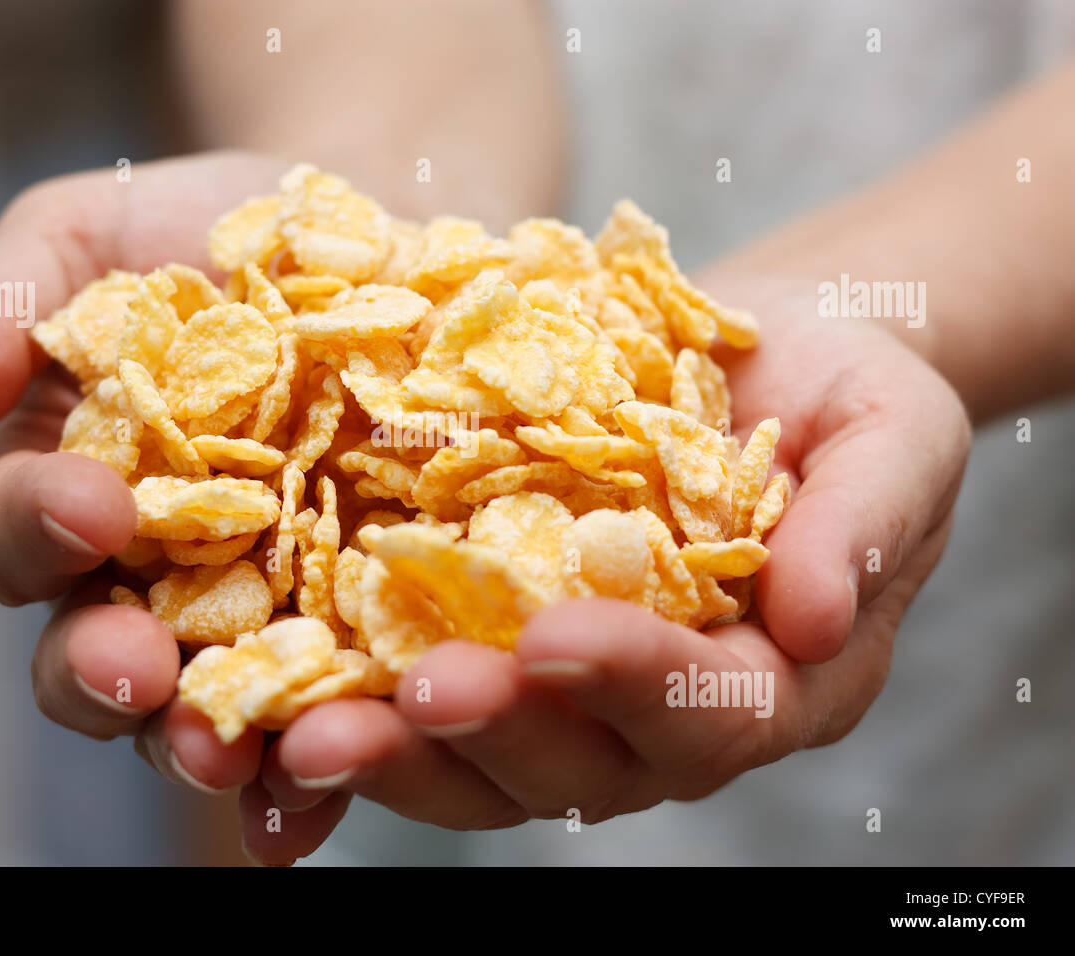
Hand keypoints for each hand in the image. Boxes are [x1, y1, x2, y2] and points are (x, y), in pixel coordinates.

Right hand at [0, 153, 302, 816]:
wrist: (385, 239)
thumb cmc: (222, 233)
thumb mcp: (98, 238)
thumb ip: (4, 310)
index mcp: (77, 493)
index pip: (24, 541)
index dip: (38, 532)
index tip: (87, 509)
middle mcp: (157, 576)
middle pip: (103, 659)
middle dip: (108, 674)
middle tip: (136, 675)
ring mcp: (264, 612)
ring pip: (209, 709)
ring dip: (209, 744)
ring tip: (236, 757)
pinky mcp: (362, 629)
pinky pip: (332, 718)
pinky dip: (319, 770)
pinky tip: (321, 793)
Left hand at [239, 273, 969, 864]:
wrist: (762, 358)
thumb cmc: (845, 394)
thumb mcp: (894, 435)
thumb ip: (868, 522)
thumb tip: (818, 617)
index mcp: (775, 676)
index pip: (713, 708)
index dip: (635, 682)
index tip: (555, 636)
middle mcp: (662, 710)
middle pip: (581, 763)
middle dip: (494, 735)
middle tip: (410, 697)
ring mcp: (570, 691)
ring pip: (484, 758)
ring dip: (398, 750)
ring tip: (307, 728)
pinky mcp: (493, 646)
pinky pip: (422, 698)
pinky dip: (352, 702)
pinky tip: (276, 698)